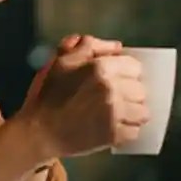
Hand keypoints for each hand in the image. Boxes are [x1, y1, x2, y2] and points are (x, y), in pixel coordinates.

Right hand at [18, 35, 148, 156]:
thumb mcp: (62, 60)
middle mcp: (112, 89)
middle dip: (132, 94)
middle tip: (118, 99)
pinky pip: (134, 132)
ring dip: (134, 114)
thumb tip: (117, 47)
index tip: (121, 80)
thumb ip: (89, 45)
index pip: (135, 67)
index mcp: (101, 67)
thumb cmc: (48, 94)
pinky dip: (128, 132)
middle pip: (141, 90)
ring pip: (143, 112)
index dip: (129, 73)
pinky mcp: (113, 135)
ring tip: (121, 115)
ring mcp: (114, 113)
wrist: (38, 131)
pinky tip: (116, 129)